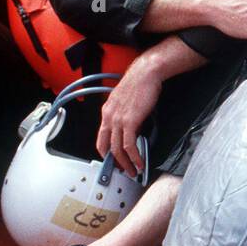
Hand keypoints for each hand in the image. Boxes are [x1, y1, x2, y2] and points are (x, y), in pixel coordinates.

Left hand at [96, 60, 161, 176]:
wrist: (145, 74)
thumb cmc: (139, 84)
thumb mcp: (126, 102)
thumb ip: (125, 116)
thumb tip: (132, 131)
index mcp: (107, 112)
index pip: (101, 139)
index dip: (106, 153)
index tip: (114, 161)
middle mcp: (109, 117)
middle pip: (107, 147)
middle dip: (116, 163)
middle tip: (124, 171)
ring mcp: (118, 120)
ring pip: (117, 149)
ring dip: (126, 164)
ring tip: (133, 171)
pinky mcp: (129, 122)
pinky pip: (129, 145)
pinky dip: (134, 157)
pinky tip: (140, 162)